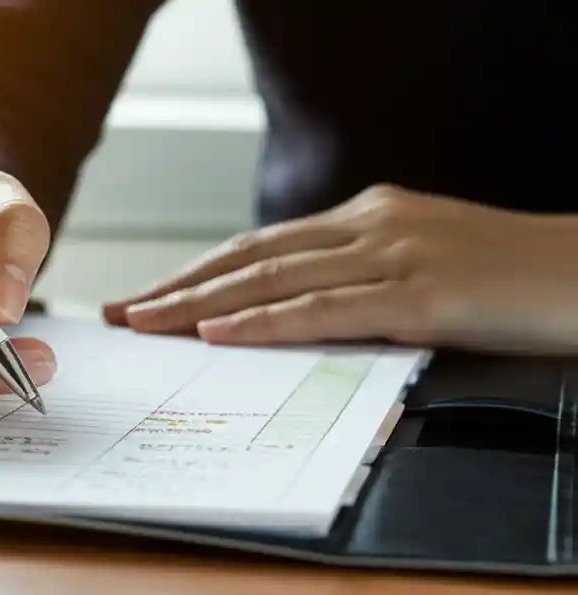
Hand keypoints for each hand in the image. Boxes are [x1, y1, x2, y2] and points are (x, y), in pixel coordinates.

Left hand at [104, 184, 577, 353]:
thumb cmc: (515, 278)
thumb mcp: (426, 265)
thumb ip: (363, 279)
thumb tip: (296, 312)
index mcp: (369, 217)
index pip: (261, 246)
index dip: (197, 272)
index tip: (148, 296)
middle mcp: (372, 226)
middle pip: (251, 257)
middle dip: (178, 288)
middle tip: (120, 314)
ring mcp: (396, 256)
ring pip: (274, 279)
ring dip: (199, 305)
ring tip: (144, 325)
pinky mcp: (423, 296)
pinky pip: (326, 310)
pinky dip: (265, 322)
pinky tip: (218, 335)